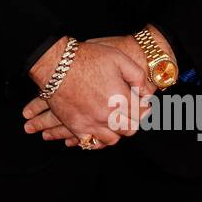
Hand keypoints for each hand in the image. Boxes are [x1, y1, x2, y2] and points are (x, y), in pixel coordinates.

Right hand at [23, 36, 152, 148]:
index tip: (141, 103)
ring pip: (112, 139)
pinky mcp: (76, 127)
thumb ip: (137, 76)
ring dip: (115, 131)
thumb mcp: (118, 58)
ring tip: (113, 120)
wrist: (55, 64)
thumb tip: (145, 92)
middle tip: (128, 111)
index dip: (144, 107)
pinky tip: (97, 129)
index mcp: (121, 99)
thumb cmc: (86, 58)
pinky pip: (91, 143)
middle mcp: (108, 115)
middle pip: (130, 129)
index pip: (142, 113)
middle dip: (132, 120)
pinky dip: (96, 139)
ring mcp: (91, 123)